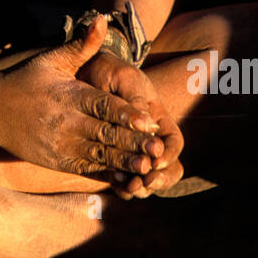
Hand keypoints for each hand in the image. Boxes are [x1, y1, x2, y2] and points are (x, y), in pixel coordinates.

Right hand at [0, 16, 168, 178]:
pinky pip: (85, 169)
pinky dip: (105, 174)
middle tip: (159, 150)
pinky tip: (126, 180)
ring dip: (124, 163)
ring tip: (148, 169)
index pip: (103, 106)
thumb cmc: (26, 80)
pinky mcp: (57, 161)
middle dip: (133, 143)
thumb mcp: (53, 59)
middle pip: (106, 134)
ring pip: (98, 156)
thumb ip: (82, 44)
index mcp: (70, 95)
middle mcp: (67, 122)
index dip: (127, 114)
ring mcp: (61, 144)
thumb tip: (102, 17)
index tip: (150, 121)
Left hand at [76, 47, 183, 198]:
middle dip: (159, 178)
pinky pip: (122, 177)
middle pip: (166, 167)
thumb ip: (135, 100)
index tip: (155, 161)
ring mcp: (130, 148)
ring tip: (130, 188)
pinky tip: (115, 185)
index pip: (173, 142)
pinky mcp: (110, 155)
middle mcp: (147, 137)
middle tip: (144, 182)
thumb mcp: (123, 78)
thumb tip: (148, 125)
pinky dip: (122, 185)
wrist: (84, 70)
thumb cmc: (108, 70)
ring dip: (141, 186)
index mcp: (157, 117)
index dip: (169, 155)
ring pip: (145, 176)